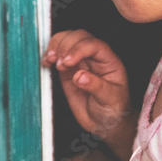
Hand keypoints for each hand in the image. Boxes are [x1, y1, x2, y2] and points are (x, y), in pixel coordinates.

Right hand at [41, 30, 135, 148]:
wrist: (105, 123)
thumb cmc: (114, 109)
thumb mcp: (110, 99)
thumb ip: (96, 86)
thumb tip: (79, 75)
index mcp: (109, 61)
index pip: (93, 45)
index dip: (78, 49)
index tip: (68, 62)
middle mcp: (94, 58)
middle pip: (79, 37)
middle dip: (66, 45)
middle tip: (59, 63)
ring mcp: (80, 62)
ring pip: (67, 41)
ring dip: (56, 46)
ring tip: (51, 60)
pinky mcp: (67, 71)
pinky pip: (57, 55)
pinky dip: (49, 54)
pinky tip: (47, 62)